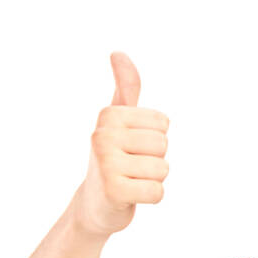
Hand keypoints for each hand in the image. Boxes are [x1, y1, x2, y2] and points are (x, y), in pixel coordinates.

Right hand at [72, 51, 171, 237]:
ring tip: (130, 181)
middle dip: (154, 161)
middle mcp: (102, 136)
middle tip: (131, 168)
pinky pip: (157, 192)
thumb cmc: (113, 159)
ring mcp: (106, 163)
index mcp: (109, 116)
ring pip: (162, 169)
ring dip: (152, 180)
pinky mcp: (113, 191)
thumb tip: (118, 53)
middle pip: (163, 145)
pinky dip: (150, 198)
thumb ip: (125, 88)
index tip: (132, 148)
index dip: (154, 140)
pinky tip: (130, 197)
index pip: (163, 124)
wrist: (95, 205)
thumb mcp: (118, 121)